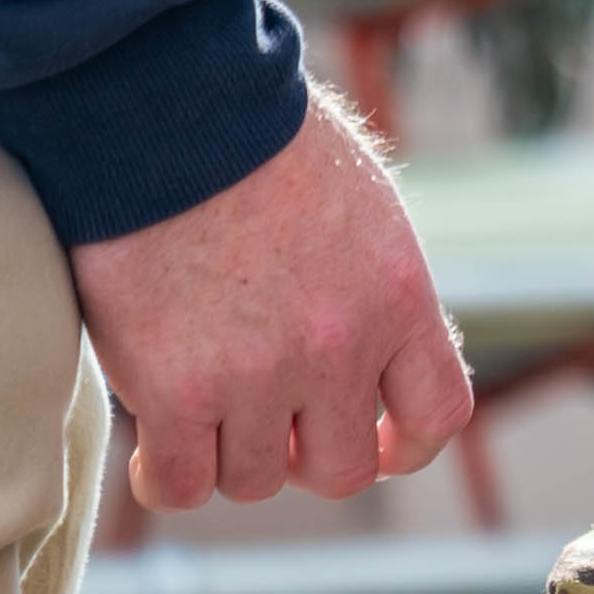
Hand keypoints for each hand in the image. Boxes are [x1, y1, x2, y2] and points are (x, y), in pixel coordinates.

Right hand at [67, 88, 477, 513]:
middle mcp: (341, 347)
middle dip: (309, 456)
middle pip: (343, 469)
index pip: (439, 413)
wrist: (169, 108)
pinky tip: (153, 452)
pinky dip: (163, 478)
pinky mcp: (176, 391)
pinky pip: (179, 484)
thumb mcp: (362, 204)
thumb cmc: (256, 137)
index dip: (407, 445)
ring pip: (256, 479)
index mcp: (398, 295)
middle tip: (272, 423)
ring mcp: (259, 375)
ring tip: (203, 410)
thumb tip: (380, 348)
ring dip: (230, 455)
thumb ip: (375, 286)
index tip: (377, 442)